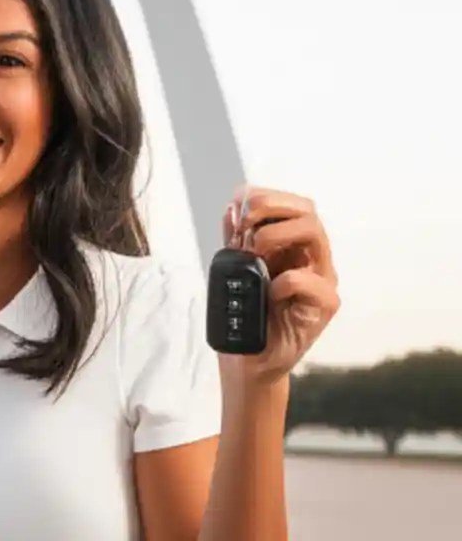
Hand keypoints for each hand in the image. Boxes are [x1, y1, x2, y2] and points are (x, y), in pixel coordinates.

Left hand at [218, 186, 340, 387]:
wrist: (251, 358)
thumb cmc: (248, 314)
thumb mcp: (236, 270)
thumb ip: (236, 240)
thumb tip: (232, 209)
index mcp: (293, 245)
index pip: (292, 204)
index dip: (264, 198)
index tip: (239, 211)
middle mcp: (311, 257)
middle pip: (307, 210)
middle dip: (270, 208)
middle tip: (246, 227)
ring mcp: (321, 279)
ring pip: (314, 233)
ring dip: (277, 236)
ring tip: (257, 255)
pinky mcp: (324, 306)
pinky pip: (310, 281)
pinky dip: (284, 281)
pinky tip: (269, 293)